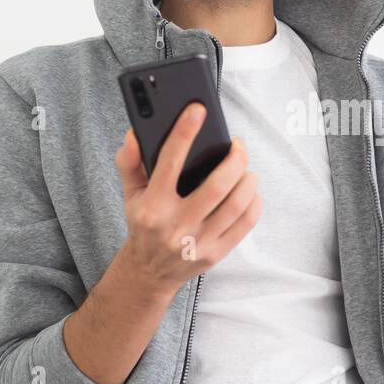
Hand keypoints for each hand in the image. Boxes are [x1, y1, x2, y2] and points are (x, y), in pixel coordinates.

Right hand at [114, 102, 261, 291]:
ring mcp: (197, 243)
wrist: (148, 273)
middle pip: (216, 186)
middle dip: (234, 159)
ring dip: (248, 180)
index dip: (184, 132)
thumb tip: (134, 134)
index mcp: (153, 207)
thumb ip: (130, 163)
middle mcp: (176, 226)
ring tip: (246, 166)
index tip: (197, 110)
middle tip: (239, 144)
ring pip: (235, 205)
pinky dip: (253, 202)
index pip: (169, 163)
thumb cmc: (143, 224)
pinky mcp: (215, 254)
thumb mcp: (131, 194)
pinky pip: (245, 224)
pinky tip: (251, 190)